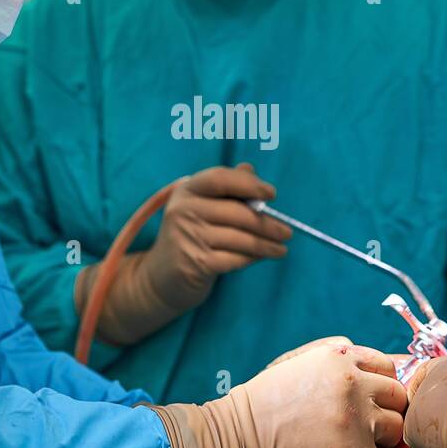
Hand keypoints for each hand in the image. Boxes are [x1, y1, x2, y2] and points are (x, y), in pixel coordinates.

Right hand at [75, 164, 290, 346]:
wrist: (160, 278)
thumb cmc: (189, 237)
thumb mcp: (200, 207)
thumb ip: (225, 187)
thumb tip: (250, 169)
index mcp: (186, 191)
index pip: (219, 178)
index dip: (248, 184)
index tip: (271, 194)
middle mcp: (183, 211)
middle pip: (237, 212)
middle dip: (267, 223)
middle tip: (287, 231)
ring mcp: (188, 238)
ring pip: (240, 239)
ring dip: (267, 244)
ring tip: (282, 248)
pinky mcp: (195, 263)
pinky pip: (235, 259)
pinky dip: (253, 259)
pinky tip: (263, 257)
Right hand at [151, 341, 407, 447]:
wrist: (234, 444)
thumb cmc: (258, 406)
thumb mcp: (293, 363)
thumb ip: (332, 355)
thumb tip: (368, 359)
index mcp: (339, 356)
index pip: (388, 368)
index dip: (379, 387)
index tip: (365, 403)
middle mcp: (354, 382)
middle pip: (399, 398)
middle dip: (384, 413)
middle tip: (360, 429)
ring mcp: (358, 420)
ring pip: (396, 431)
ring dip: (379, 442)